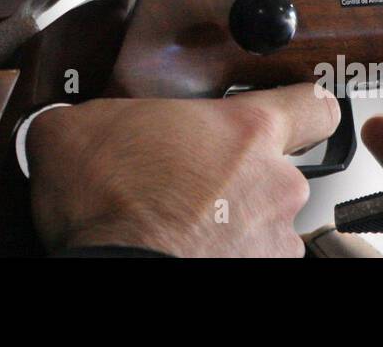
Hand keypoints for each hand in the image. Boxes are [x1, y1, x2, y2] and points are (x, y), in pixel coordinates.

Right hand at [26, 84, 340, 256]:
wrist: (112, 271)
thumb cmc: (106, 204)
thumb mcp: (79, 126)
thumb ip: (99, 111)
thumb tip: (67, 119)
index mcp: (246, 131)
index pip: (315, 105)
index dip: (302, 107)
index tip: (288, 110)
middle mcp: (275, 185)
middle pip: (279, 169)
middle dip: (239, 175)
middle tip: (190, 180)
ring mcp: (273, 242)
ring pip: (264, 220)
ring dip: (231, 221)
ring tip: (179, 224)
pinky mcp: (262, 277)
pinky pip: (249, 259)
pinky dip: (223, 257)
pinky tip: (180, 252)